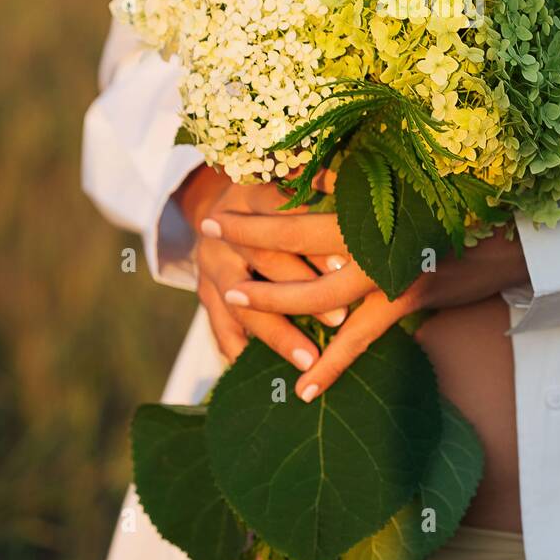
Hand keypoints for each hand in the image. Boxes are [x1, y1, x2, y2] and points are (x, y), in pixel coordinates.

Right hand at [176, 164, 349, 370]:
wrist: (219, 205)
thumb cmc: (275, 194)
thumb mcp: (290, 183)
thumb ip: (319, 188)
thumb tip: (354, 187)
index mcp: (248, 196)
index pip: (279, 217)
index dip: (310, 241)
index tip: (342, 267)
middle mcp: (223, 232)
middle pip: (261, 261)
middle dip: (300, 291)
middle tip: (340, 318)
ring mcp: (209, 266)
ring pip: (240, 305)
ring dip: (276, 334)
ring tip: (310, 360)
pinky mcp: (204, 294)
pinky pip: (220, 328)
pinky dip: (239, 352)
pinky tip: (260, 375)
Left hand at [206, 170, 530, 400]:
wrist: (506, 233)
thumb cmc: (451, 204)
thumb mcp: (402, 189)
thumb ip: (354, 191)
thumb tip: (309, 184)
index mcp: (366, 203)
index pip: (297, 207)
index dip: (255, 212)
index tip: (219, 211)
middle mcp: (371, 234)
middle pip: (294, 243)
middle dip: (249, 245)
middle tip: (212, 240)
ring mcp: (386, 270)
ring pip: (316, 294)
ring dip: (273, 302)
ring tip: (235, 300)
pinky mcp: (406, 300)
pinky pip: (359, 340)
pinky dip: (330, 365)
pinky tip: (304, 389)